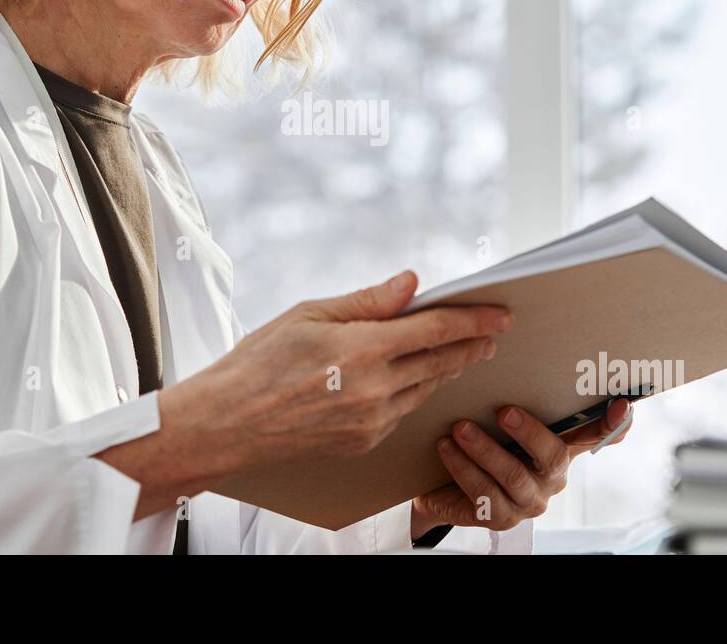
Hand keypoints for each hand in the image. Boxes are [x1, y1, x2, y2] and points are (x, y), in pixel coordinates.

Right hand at [160, 269, 511, 476]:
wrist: (227, 423)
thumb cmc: (259, 361)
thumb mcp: (310, 315)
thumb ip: (368, 301)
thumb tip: (411, 283)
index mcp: (362, 349)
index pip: (435, 329)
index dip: (473, 320)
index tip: (499, 314)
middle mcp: (374, 389)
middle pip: (441, 362)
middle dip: (471, 345)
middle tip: (494, 332)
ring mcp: (371, 421)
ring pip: (426, 390)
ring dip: (448, 369)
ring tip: (464, 351)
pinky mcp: (363, 443)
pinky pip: (403, 412)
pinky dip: (417, 392)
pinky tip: (421, 379)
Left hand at [410, 398, 633, 537]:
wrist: (444, 484)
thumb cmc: (482, 441)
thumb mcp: (501, 418)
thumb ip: (521, 395)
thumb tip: (523, 345)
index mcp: (560, 448)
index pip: (595, 436)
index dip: (612, 424)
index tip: (622, 404)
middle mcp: (551, 477)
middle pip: (553, 456)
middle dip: (529, 432)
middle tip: (503, 411)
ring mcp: (527, 501)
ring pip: (513, 476)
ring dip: (484, 450)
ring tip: (459, 428)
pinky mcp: (500, 518)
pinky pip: (483, 494)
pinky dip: (463, 468)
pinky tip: (446, 448)